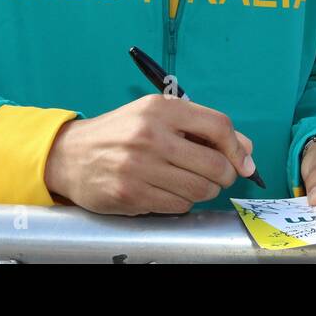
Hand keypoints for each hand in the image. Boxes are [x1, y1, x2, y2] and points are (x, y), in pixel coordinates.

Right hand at [43, 94, 254, 215]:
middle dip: (225, 175)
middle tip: (219, 176)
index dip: (238, 148)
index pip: (218, 126)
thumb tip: (245, 148)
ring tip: (189, 182)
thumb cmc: (119, 133)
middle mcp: (151, 135)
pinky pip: (178, 205)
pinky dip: (181, 201)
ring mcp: (140, 167)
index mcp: (160, 109)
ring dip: (204, 190)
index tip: (245, 162)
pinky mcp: (131, 194)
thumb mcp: (155, 116)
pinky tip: (167, 190)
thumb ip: (199, 127)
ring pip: (200, 189)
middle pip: (215, 164)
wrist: (69, 155)